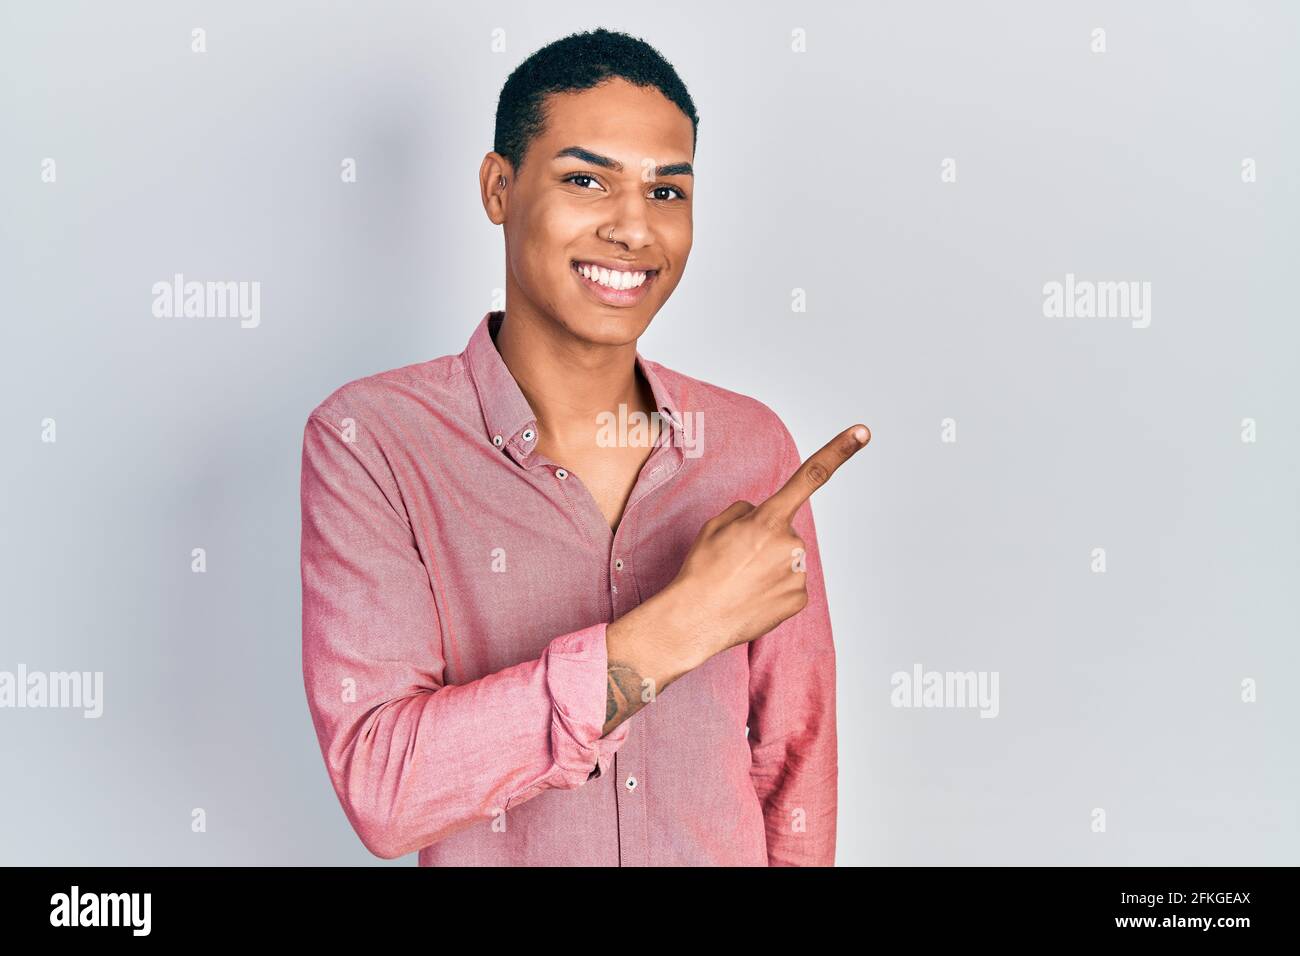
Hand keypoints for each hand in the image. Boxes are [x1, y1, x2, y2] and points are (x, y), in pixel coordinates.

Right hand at [664, 423, 869, 665]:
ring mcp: (798, 573)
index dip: (839, 452)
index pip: (810, 477)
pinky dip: (773, 590)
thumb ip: (747, 511)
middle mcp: (790, 543)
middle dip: (766, 542)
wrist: (696, 619)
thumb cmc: (702, 571)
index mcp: (768, 519)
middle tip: (737, 562)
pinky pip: (790, 586)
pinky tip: (753, 598)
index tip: (863, 432)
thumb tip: (763, 517)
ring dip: (769, 568)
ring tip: (741, 583)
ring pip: (788, 561)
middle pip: (785, 533)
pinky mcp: (799, 599)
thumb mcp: (715, 525)